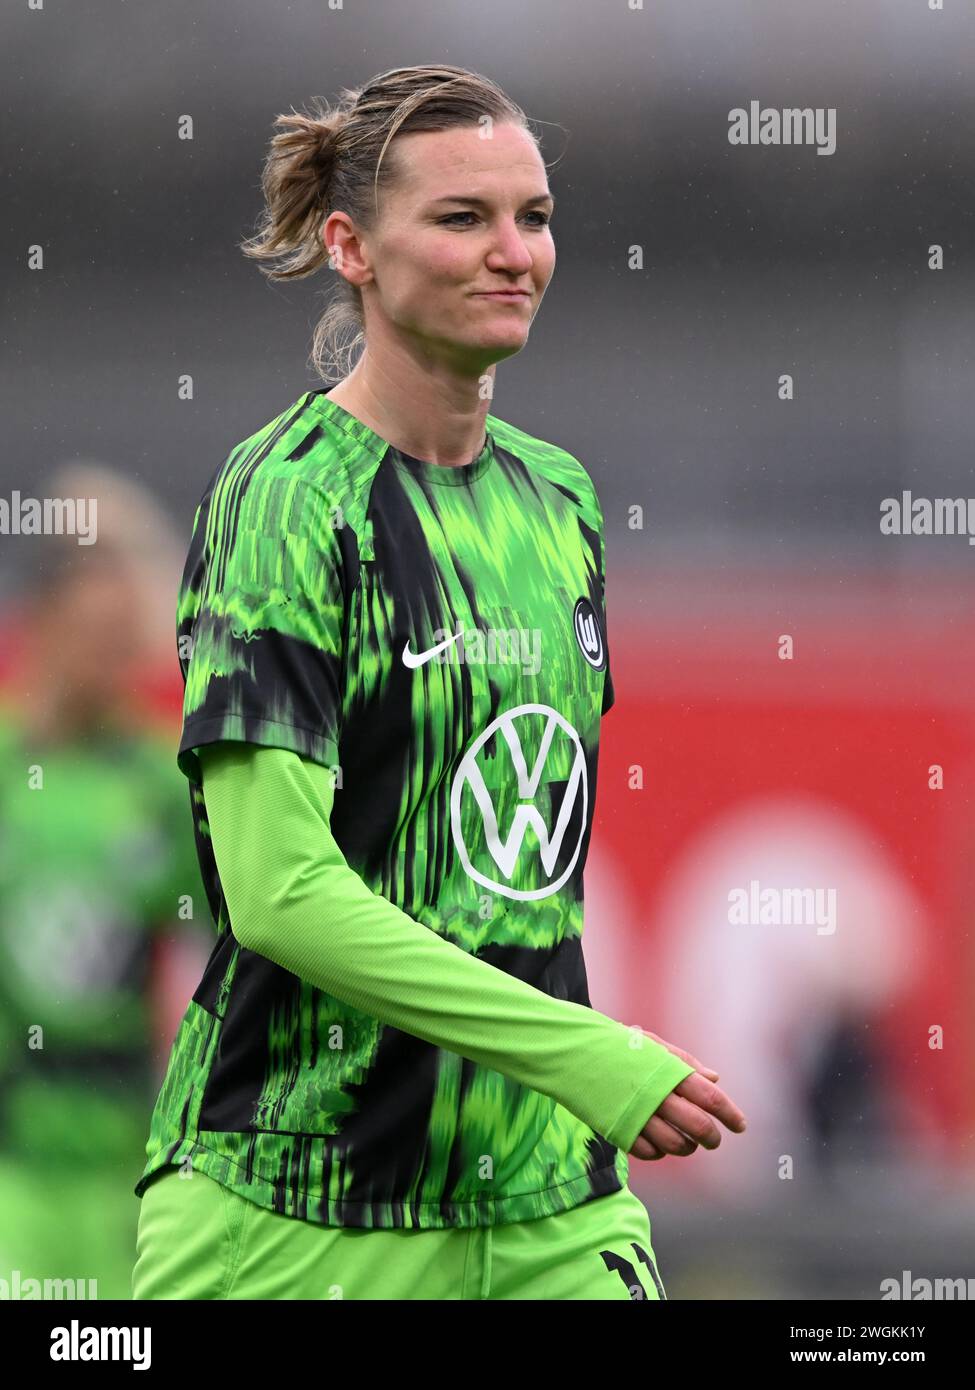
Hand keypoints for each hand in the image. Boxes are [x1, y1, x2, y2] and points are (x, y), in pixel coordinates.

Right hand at [628, 1033, 746, 1160]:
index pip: (710, 1098)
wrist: (573, 1051)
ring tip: (688, 1144)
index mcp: (668, 1070)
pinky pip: (649, 1152)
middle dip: (712, 1138)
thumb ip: (685, 1063)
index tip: (740, 1125)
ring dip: (687, 1148)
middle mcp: (656, 1094)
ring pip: (676, 1145)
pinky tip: (662, 1146)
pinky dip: (660, 1153)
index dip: (730, 1114)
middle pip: (698, 1126)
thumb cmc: (617, 1044)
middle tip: (714, 1140)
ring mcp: (637, 1114)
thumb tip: (715, 1080)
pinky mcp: (619, 1130)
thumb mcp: (653, 1044)